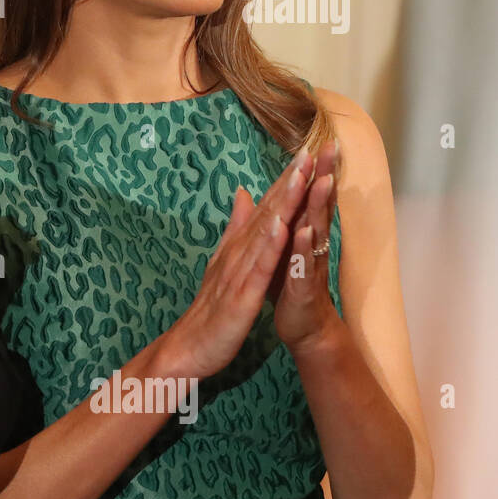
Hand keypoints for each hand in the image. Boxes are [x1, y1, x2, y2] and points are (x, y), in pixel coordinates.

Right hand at [155, 147, 312, 379]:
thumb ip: (236, 228)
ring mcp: (238, 272)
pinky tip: (281, 225)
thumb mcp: (224, 263)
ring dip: (282, 203)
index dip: (285, 181)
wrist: (188, 348)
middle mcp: (238, 253)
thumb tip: (243, 194)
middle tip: (310, 150)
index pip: (265, 209)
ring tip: (300, 175)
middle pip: (267, 212)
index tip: (306, 153)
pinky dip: (269, 245)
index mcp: (239, 248)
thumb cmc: (209, 309)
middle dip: (289, 182)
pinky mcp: (240, 295)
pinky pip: (258, 268)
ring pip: (265, 232)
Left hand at [273, 140, 342, 354]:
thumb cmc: (291, 285)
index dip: (314, 170)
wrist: (302, 328)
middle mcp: (312, 246)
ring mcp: (310, 266)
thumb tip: (285, 193)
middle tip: (332, 147)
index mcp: (303, 234)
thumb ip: (284, 220)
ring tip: (322, 181)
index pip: (310, 197)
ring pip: (316, 232)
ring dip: (319, 207)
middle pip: (319, 206)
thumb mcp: (283, 249)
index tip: (319, 140)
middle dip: (325, 176)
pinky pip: (303, 267)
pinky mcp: (302, 289)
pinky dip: (303, 250)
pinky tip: (303, 233)